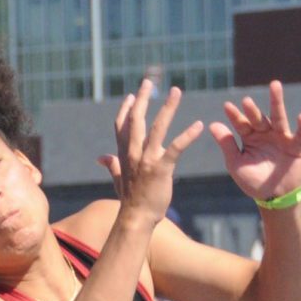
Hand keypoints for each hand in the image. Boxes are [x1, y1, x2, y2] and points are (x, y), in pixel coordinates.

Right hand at [102, 80, 200, 224]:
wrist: (136, 218)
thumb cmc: (130, 200)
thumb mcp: (118, 179)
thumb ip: (112, 165)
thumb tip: (101, 157)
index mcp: (124, 154)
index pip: (122, 125)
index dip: (126, 109)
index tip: (132, 95)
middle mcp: (133, 153)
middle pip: (136, 119)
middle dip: (143, 99)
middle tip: (149, 82)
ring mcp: (147, 160)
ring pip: (157, 128)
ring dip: (168, 108)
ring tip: (177, 91)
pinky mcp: (161, 168)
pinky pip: (176, 148)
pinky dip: (187, 136)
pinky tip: (199, 125)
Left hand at [207, 82, 300, 203]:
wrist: (274, 198)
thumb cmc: (253, 182)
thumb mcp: (236, 164)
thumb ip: (227, 145)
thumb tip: (212, 124)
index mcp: (250, 137)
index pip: (241, 123)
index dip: (235, 116)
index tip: (227, 107)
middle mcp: (266, 133)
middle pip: (259, 117)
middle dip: (253, 109)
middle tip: (246, 101)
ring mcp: (282, 138)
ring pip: (279, 117)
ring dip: (277, 102)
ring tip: (274, 85)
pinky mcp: (298, 146)